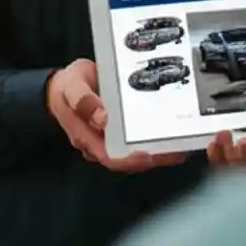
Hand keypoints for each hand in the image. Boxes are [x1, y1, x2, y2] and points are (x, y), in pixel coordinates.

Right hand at [46, 59, 185, 171]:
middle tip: (177, 150)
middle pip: (129, 159)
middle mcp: (101, 143)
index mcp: (87, 137)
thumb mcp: (71, 86)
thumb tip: (101, 118)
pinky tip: (172, 134)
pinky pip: (138, 140)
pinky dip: (155, 140)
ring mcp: (111, 138)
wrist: (64, 85)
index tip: (149, 155)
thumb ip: (82, 100)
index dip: (130, 160)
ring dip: (159, 151)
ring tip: (182, 144)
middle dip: (154, 157)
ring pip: (136, 152)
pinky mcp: (121, 131)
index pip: (110, 157)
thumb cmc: (67, 86)